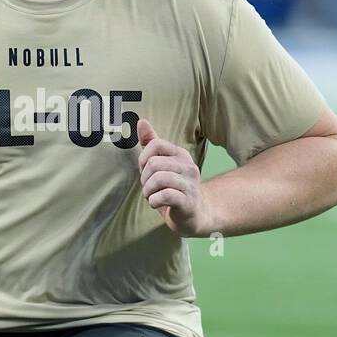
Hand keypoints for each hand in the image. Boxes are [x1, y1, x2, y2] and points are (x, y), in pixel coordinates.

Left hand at [136, 119, 215, 236]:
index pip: (155, 145)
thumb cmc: (174, 189)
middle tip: (149, 188)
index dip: (143, 160)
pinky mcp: (188, 201)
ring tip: (152, 196)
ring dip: (148, 191)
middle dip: (144, 179)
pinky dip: (154, 201)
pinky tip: (157, 204)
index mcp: (180, 154)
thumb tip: (141, 121)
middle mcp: (188, 166)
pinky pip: (164, 196)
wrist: (195, 215)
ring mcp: (190, 184)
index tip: (145, 172)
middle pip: (153, 164)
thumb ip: (152, 143)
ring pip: (158, 179)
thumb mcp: (162, 164)